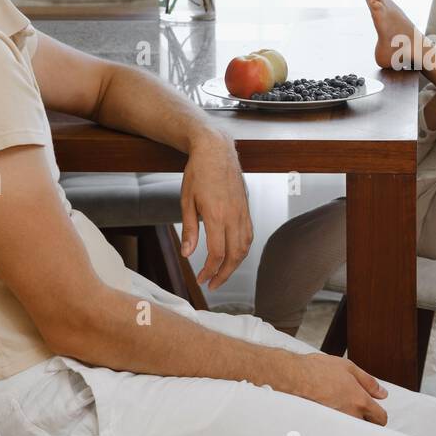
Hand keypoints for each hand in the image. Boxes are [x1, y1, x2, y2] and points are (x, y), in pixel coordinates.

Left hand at [180, 130, 252, 288]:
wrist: (217, 150)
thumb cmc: (198, 173)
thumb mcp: (186, 201)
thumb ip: (188, 230)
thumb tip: (187, 254)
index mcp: (216, 216)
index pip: (217, 253)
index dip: (209, 271)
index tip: (201, 279)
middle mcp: (233, 216)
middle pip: (234, 255)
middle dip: (224, 274)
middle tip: (212, 284)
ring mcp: (243, 212)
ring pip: (245, 247)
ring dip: (235, 264)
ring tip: (222, 273)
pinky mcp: (246, 208)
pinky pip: (249, 235)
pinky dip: (243, 249)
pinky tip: (233, 254)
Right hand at [286, 351, 388, 424]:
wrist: (294, 377)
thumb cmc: (319, 370)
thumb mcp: (349, 368)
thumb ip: (368, 382)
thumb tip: (382, 393)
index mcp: (360, 401)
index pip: (380, 418)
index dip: (380, 416)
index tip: (374, 412)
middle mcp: (350, 415)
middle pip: (368, 428)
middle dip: (367, 422)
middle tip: (359, 410)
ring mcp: (337, 422)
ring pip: (352, 430)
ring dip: (351, 423)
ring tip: (341, 409)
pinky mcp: (324, 426)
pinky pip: (337, 430)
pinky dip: (337, 425)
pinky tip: (329, 412)